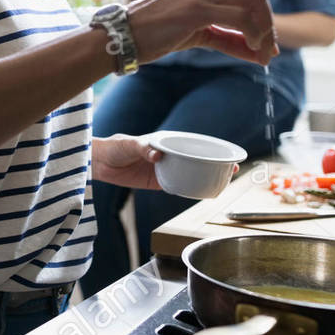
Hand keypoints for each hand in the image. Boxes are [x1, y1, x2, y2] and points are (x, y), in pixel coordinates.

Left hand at [91, 134, 240, 190]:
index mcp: (167, 141)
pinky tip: (201, 193)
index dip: (212, 147)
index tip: (227, 151)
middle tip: (234, 169)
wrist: (100, 162)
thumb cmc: (115, 146)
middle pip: (198, 158)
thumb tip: (157, 154)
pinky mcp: (157, 183)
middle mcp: (170, 155)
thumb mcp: (130, 144)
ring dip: (206, 177)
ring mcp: (165, 169)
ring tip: (223, 183)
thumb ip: (143, 148)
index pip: (194, 143)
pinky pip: (177, 186)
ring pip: (191, 173)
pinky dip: (189, 189)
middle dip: (216, 163)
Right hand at [126, 0, 278, 65]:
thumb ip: (226, 37)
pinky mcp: (199, 9)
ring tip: (262, 55)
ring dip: (265, 32)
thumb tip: (256, 52)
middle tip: (268, 52)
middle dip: (269, 25)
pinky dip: (254, 35)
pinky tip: (252, 51)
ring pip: (255, 3)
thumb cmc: (155, 35)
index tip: (265, 48)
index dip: (264, 22)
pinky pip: (241, 18)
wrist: (123, 36)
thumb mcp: (196, 33)